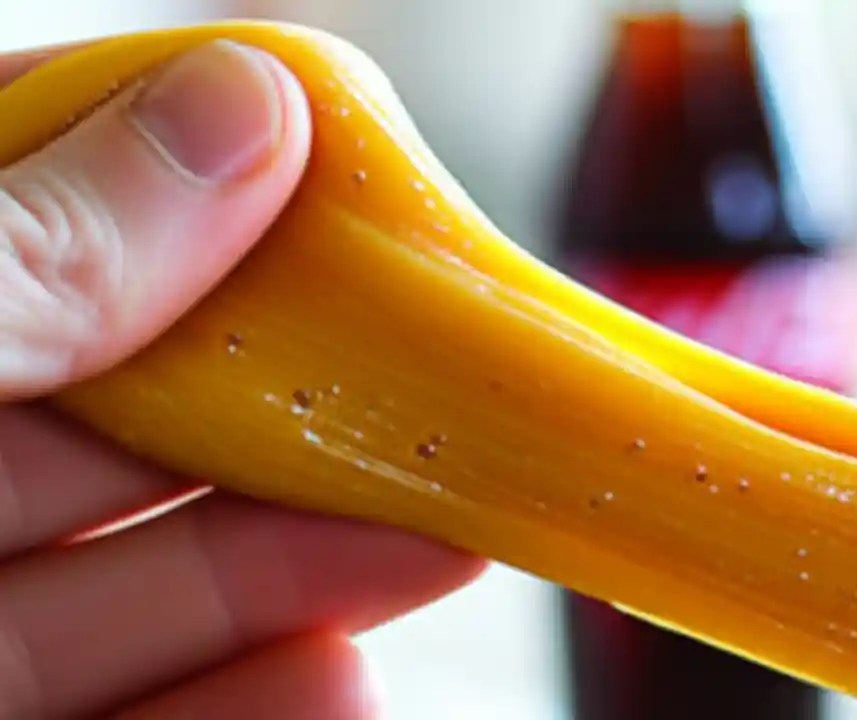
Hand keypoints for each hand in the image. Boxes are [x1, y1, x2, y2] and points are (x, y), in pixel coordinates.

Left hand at [0, 41, 483, 718]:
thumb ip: (35, 254)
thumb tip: (236, 105)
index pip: (26, 227)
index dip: (169, 188)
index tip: (314, 174)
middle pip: (119, 422)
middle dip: (297, 413)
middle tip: (442, 397)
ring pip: (142, 588)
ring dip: (309, 570)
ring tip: (444, 543)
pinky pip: (134, 718)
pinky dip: (254, 703)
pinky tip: (340, 678)